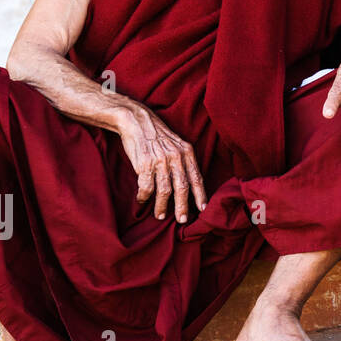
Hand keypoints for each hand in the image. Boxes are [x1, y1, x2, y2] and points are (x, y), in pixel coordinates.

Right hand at [115, 101, 206, 222]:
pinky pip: (146, 187)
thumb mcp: (177, 144)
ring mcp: (160, 161)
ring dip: (162, 206)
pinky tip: (143, 200)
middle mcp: (176, 157)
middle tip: (182, 219)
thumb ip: (183, 161)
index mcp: (187, 152)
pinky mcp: (144, 164)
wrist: (137, 121)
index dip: (200, 194)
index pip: (197, 177)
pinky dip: (144, 197)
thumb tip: (188, 184)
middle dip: (183, 206)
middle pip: (182, 187)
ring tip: (160, 215)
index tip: (203, 209)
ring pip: (164, 190)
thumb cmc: (157, 136)